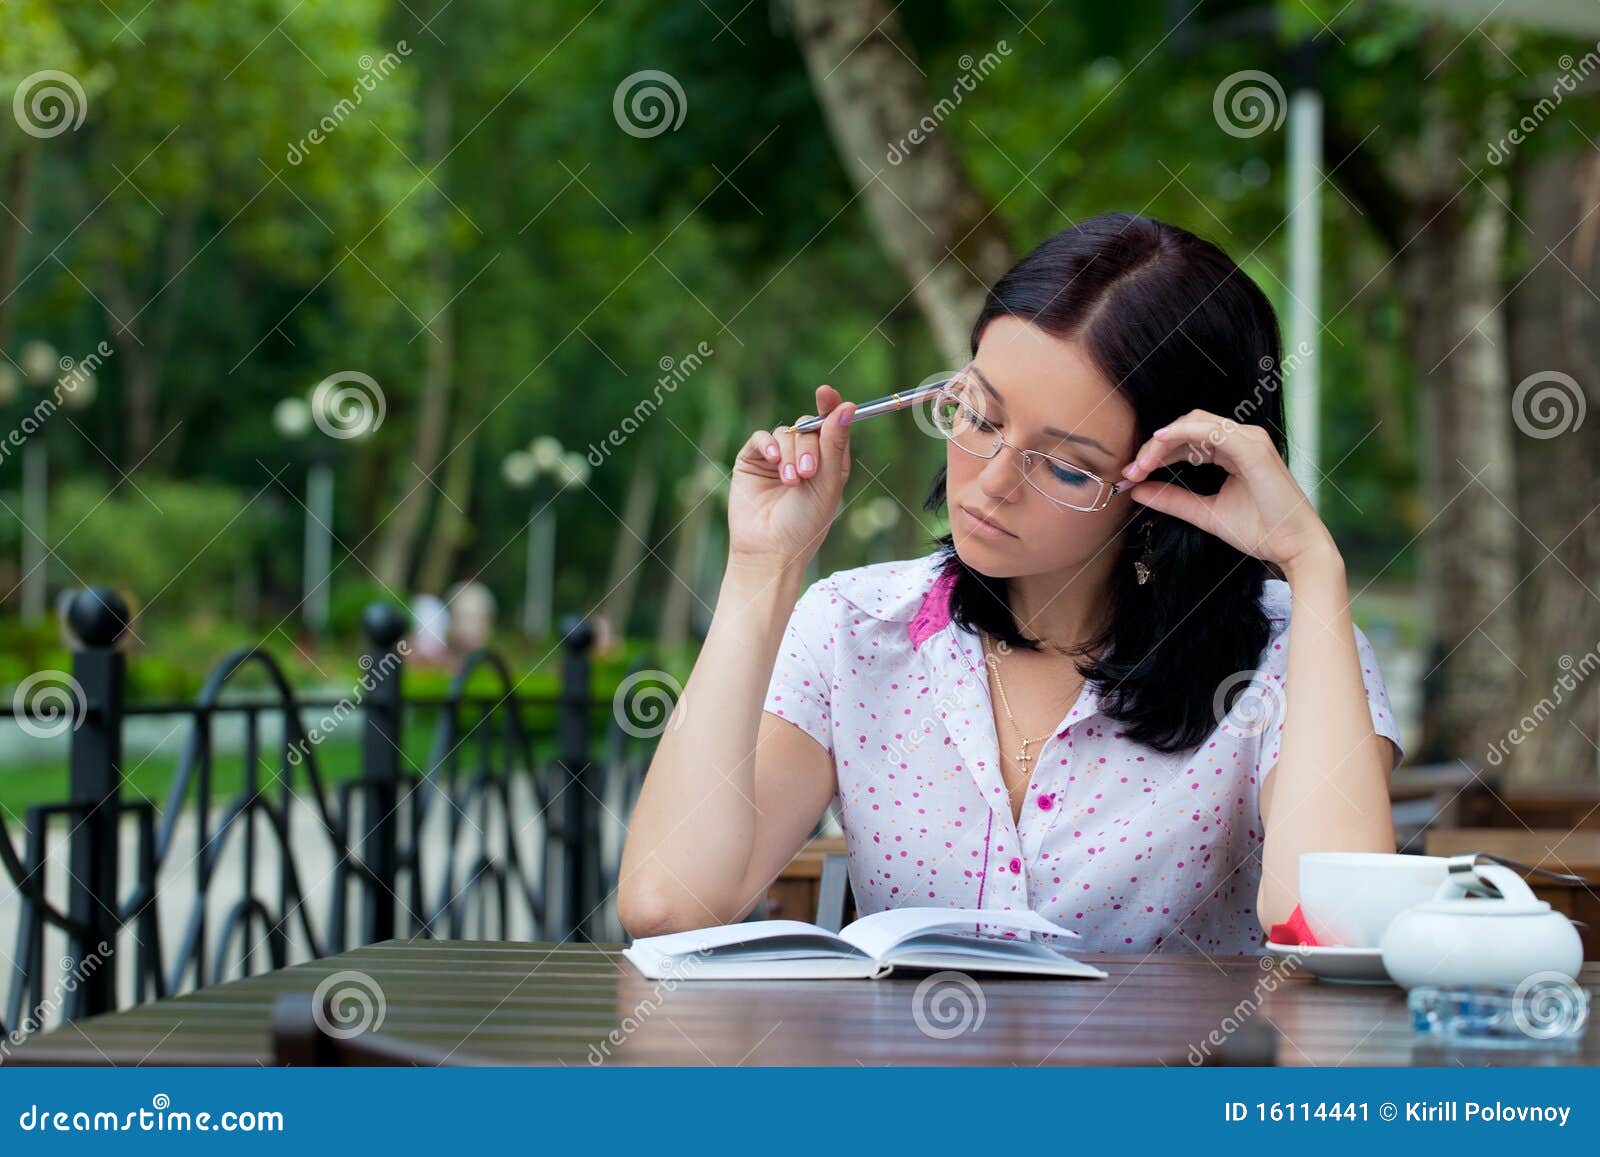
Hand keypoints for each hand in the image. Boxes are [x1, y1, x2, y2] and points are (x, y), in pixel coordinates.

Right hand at [728, 384, 855, 573]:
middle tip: (808, 473)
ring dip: (790, 454)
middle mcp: (803, 457)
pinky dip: (768, 446)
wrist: (771, 550)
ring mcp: (776, 459)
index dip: (830, 406)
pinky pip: (761, 439)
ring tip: (791, 481)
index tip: (826, 393)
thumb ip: (834, 443)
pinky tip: (774, 462)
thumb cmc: (805, 524)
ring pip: (785, 433)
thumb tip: (847, 406)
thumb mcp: (827, 483)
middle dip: (809, 446)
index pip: (831, 425)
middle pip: (808, 427)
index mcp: (828, 462)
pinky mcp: (752, 462)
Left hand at [1119, 409, 1334, 570]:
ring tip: (1140, 465)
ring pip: (1195, 424)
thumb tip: (1136, 490)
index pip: (1186, 440)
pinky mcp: (1254, 448)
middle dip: (1153, 447)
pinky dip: (1183, 432)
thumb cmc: (1259, 530)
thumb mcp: (1204, 513)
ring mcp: (1249, 440)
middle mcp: (1242, 439)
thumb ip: (1172, 499)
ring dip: (1162, 442)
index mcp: (1233, 451)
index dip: (1155, 454)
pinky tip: (1160, 441)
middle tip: (1130, 471)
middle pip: (1186, 428)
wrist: (1293, 547)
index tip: (1130, 475)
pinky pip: (1213, 431)